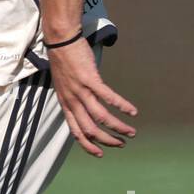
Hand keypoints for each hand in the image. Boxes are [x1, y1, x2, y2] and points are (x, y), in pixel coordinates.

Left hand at [46, 38, 136, 156]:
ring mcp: (80, 90)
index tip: (100, 153)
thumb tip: (85, 106)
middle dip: (108, 140)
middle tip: (122, 143)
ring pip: (101, 117)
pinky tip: (132, 111)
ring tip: (131, 131)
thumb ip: (73, 97)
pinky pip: (108, 97)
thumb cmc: (63, 60)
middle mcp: (72, 100)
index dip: (88, 145)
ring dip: (118, 127)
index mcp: (65, 103)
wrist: (60, 40)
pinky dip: (122, 106)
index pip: (75, 131)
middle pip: (90, 129)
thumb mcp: (63, 84)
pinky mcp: (90, 79)